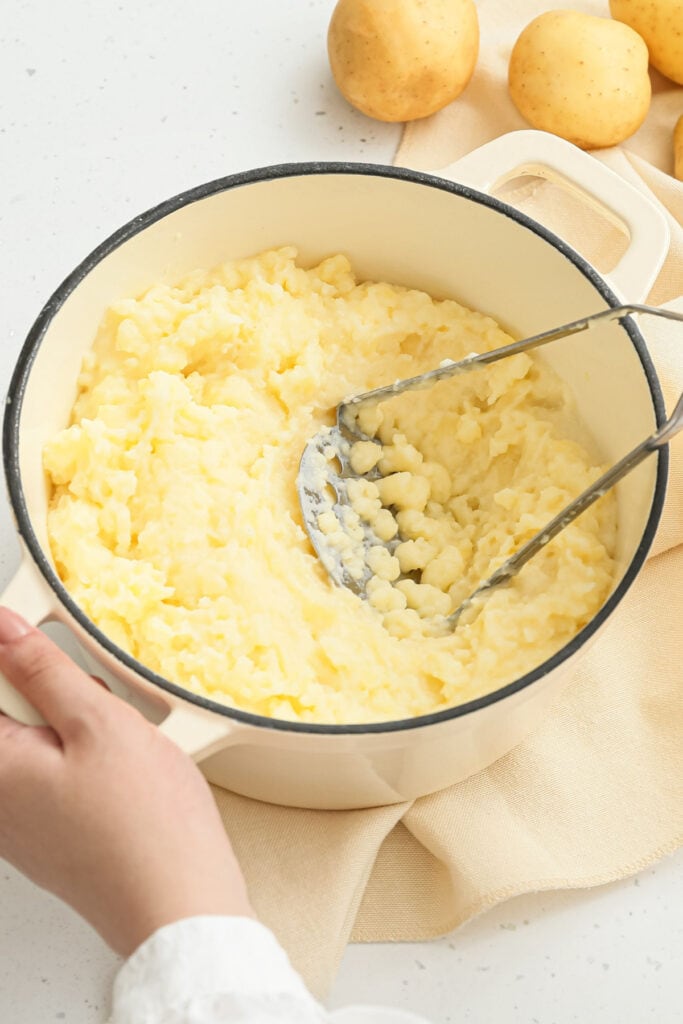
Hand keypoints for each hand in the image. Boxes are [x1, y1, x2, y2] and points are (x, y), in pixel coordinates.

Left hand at [0, 607, 253, 955]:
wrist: (179, 903)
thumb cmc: (144, 822)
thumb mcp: (99, 722)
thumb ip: (45, 670)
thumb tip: (6, 630)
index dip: (14, 658)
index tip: (46, 650)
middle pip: (11, 716)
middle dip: (50, 693)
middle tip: (95, 702)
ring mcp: (23, 824)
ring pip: (38, 743)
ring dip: (76, 724)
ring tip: (119, 741)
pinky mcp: (52, 837)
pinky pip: (57, 776)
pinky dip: (86, 759)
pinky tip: (123, 770)